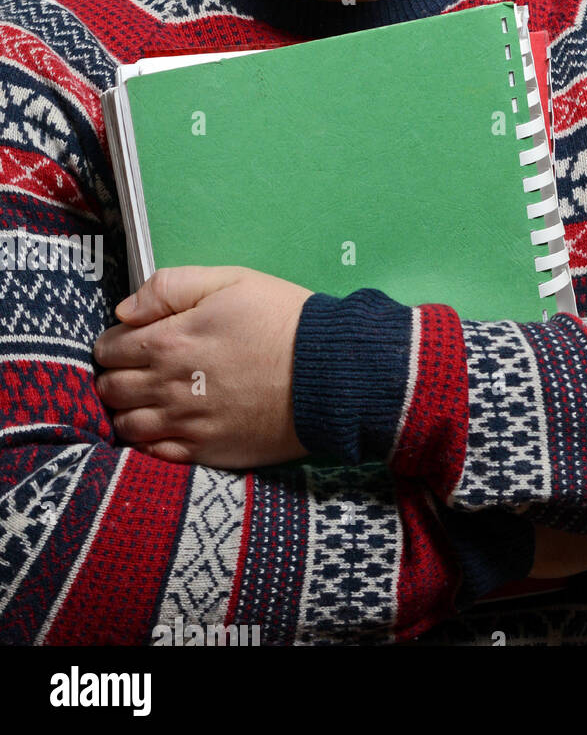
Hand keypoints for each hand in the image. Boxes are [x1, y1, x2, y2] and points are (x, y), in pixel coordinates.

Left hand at [93, 265, 312, 468]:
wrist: (329, 372)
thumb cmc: (283, 319)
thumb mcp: (232, 280)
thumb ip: (172, 285)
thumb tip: (125, 310)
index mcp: (169, 339)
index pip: (109, 347)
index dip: (116, 341)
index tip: (134, 339)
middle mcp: (167, 385)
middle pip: (110, 388)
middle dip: (117, 375)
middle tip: (140, 369)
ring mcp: (184, 423)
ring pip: (125, 425)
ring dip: (128, 410)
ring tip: (150, 399)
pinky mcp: (204, 451)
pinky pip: (153, 453)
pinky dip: (149, 441)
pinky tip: (168, 426)